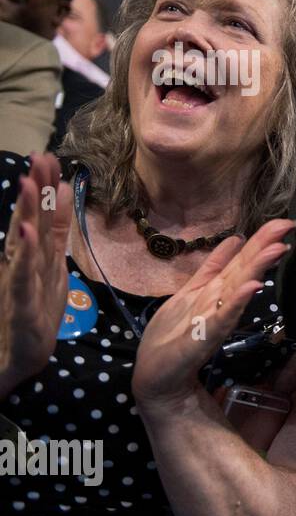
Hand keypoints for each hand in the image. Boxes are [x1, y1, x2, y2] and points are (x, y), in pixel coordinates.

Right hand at [0, 154, 71, 391]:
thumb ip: (56, 231)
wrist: (12, 360)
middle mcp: (20, 263)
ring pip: (22, 244)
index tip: (49, 155)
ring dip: (25, 214)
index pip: (41, 215)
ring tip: (29, 184)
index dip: (46, 187)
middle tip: (39, 157)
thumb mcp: (50, 266)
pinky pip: (22, 278)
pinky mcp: (21, 306)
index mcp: (31, 254)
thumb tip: (63, 192)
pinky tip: (25, 234)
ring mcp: (18, 282)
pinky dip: (24, 256)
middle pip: (29, 221)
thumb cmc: (31, 310)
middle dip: (35, 189)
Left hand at [132, 219, 295, 410]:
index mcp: (215, 288)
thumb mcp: (189, 292)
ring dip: (257, 269)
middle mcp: (220, 301)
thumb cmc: (172, 336)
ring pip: (237, 288)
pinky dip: (237, 303)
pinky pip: (222, 318)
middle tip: (288, 224)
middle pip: (244, 269)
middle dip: (264, 246)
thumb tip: (235, 239)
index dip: (260, 240)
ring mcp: (214, 318)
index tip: (283, 222)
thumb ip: (212, 267)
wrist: (156, 376)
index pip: (241, 259)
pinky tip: (251, 288)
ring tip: (277, 248)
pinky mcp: (203, 337)